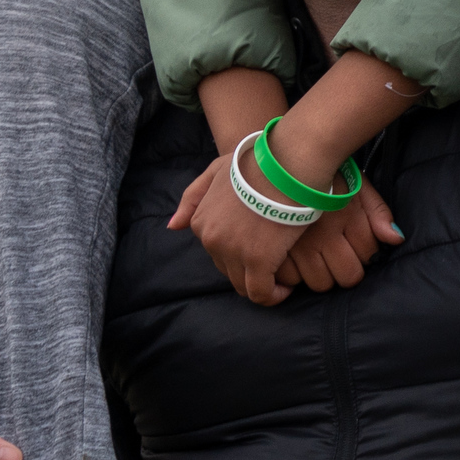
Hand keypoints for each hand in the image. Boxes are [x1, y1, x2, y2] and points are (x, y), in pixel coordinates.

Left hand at [169, 152, 304, 306]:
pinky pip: (261, 293)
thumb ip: (193, 197)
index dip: (239, 252)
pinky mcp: (259, 260)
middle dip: (248, 270)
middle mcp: (212, 240)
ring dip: (261, 287)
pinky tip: (286, 288)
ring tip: (281, 279)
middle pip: (228, 270)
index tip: (260, 246)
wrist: (285, 164)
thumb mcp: (216, 171)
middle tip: (273, 261)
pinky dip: (273, 296)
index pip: (216, 250)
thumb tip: (173, 226)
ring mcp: (234, 252)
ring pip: (243, 286)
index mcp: (202, 222)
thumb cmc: (258, 163)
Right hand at [281, 181, 401, 292]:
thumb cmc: (325, 175)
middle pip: (348, 276)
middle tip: (341, 258)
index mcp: (347, 217)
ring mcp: (298, 245)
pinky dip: (295, 274)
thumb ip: (379, 212)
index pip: (369, 254)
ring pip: (321, 283)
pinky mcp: (274, 250)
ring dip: (323, 275)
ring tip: (320, 259)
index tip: (358, 244)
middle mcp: (324, 235)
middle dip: (349, 270)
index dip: (367, 252)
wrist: (283, 162)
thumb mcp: (358, 185)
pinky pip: (290, 279)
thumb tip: (396, 238)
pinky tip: (297, 260)